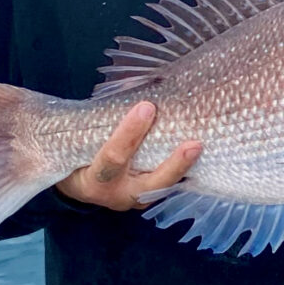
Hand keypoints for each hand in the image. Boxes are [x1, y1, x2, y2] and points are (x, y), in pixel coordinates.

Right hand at [57, 101, 201, 208]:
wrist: (79, 184)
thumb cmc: (79, 154)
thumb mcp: (80, 143)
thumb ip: (100, 120)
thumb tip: (132, 85)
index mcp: (95, 181)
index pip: (113, 158)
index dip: (129, 134)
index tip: (146, 107)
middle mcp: (120, 194)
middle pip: (150, 183)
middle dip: (172, 164)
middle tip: (193, 144)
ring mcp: (139, 199)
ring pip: (167, 188)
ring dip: (186, 169)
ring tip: (203, 148)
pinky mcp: (153, 197)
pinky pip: (173, 186)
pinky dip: (187, 171)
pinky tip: (205, 153)